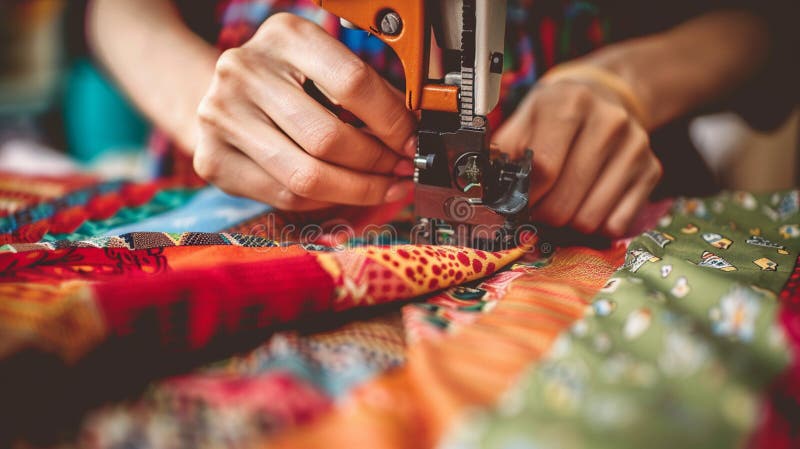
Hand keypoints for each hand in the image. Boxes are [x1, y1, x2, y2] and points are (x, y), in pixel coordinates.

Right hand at [193, 13, 417, 210]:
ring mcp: (221, 116)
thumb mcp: (323, 64)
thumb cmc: (284, 80)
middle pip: (328, 138)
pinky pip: (285, 196)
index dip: (392, 121)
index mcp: (284, 36)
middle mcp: (245, 71)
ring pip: (307, 177)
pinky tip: (343, 192)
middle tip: (400, 170)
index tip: (411, 141)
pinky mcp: (213, 159)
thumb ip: (365, 91)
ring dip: (357, 190)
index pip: (353, 83)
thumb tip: (410, 134)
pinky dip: (325, 200)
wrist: (216, 90)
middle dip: (376, 163)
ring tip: (382, 187)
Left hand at [493, 77, 661, 236]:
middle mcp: (609, 122)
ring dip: (568, 223)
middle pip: (564, 202)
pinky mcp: (651, 170)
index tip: (517, 201)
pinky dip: (596, 226)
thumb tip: (485, 188)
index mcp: (570, 103)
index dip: (524, 196)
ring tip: (560, 204)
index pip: (543, 169)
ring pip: (590, 219)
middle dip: (543, 214)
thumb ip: (503, 151)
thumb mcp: (524, 119)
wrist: (607, 96)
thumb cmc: (556, 114)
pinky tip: (586, 204)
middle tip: (536, 208)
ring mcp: (635, 147)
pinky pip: (616, 225)